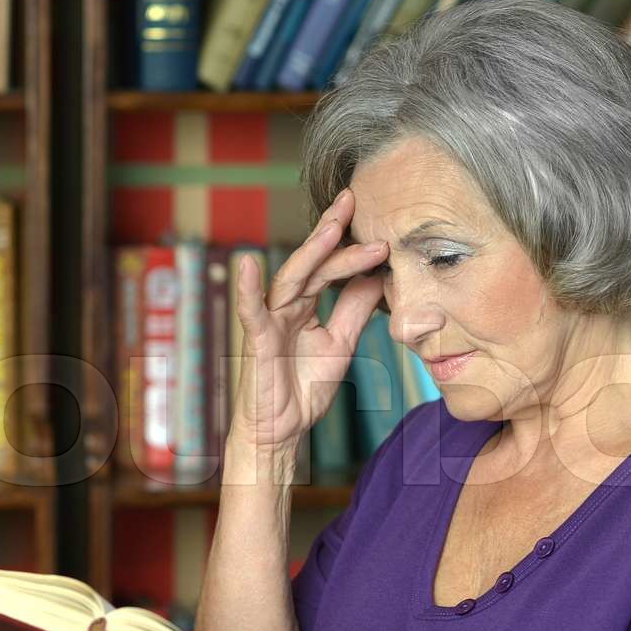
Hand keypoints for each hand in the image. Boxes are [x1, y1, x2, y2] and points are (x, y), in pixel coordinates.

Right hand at [232, 189, 388, 454]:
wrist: (280, 430)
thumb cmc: (303, 388)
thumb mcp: (340, 344)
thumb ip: (354, 311)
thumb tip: (380, 278)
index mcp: (306, 305)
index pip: (331, 269)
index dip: (353, 248)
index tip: (381, 230)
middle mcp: (286, 306)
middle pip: (312, 263)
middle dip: (332, 231)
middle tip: (353, 201)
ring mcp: (270, 320)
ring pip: (291, 278)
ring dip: (310, 252)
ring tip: (331, 226)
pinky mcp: (257, 341)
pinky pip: (251, 311)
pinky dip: (248, 288)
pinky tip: (249, 264)